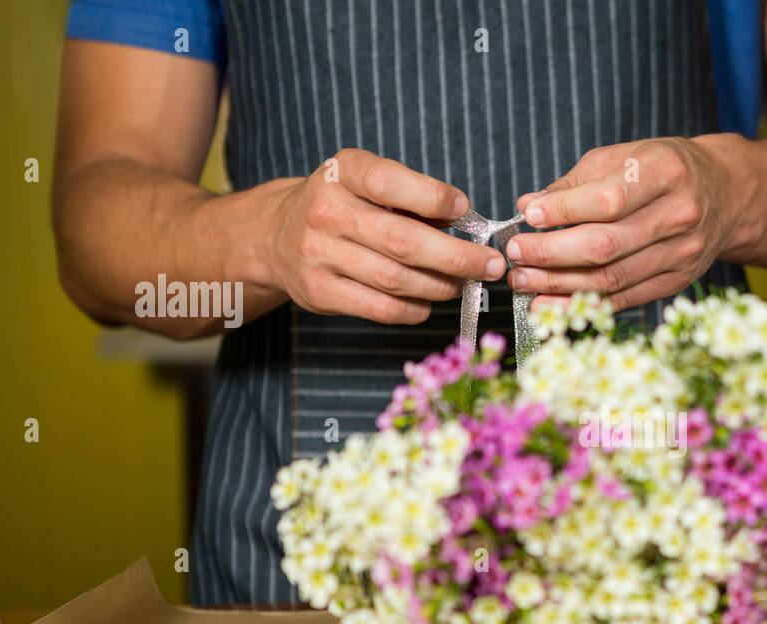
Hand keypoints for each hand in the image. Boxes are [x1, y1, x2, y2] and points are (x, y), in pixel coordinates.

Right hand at [259, 148, 505, 323]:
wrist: (275, 236)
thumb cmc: (342, 205)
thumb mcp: (368, 182)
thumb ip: (413, 197)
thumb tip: (465, 225)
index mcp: (343, 173)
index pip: (391, 182)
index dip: (435, 197)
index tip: (465, 210)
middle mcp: (326, 212)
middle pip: (403, 241)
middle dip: (457, 257)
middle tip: (491, 265)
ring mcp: (319, 255)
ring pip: (396, 279)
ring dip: (441, 286)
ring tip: (465, 283)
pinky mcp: (320, 293)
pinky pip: (381, 308)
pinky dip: (415, 308)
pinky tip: (430, 301)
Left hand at [506, 137, 749, 311]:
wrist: (727, 194)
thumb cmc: (667, 169)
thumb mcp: (625, 156)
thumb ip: (576, 182)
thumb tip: (528, 205)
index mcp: (665, 172)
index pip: (607, 199)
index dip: (562, 211)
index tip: (529, 215)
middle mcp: (679, 215)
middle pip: (606, 245)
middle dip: (551, 253)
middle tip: (516, 254)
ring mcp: (681, 253)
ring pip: (611, 278)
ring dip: (560, 284)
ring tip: (524, 280)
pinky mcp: (677, 281)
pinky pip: (624, 300)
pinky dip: (583, 305)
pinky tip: (551, 304)